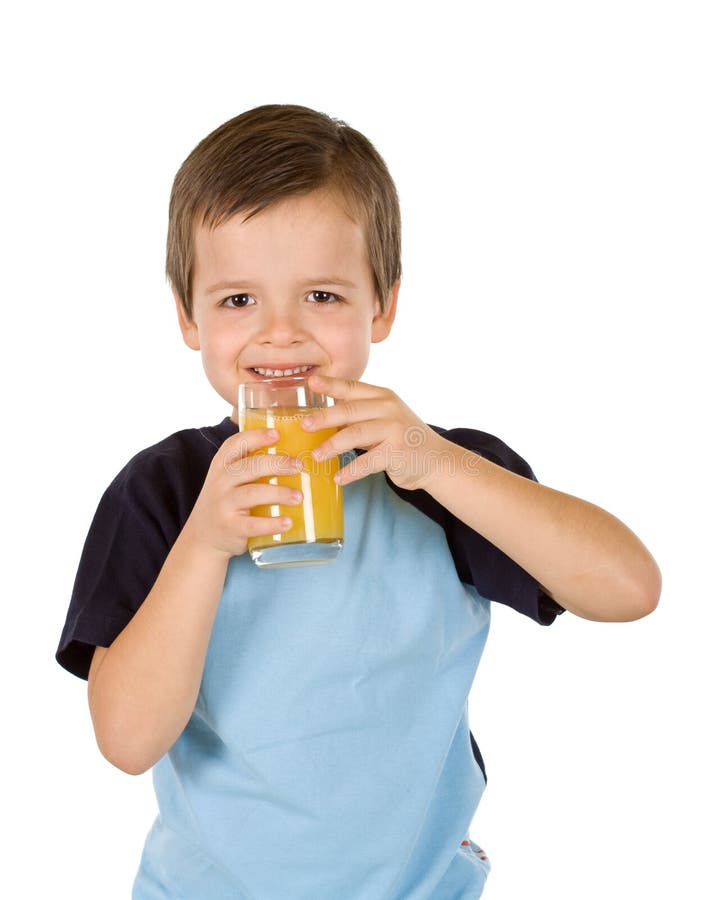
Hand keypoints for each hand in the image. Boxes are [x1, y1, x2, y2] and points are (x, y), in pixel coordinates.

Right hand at [183, 428, 304, 558]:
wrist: (203, 536)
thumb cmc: (225, 501)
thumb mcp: (228, 479)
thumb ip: (250, 466)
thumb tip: (292, 455)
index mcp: (222, 465)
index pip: (236, 444)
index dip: (256, 436)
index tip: (278, 434)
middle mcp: (221, 482)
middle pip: (250, 467)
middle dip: (277, 463)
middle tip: (299, 465)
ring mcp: (224, 505)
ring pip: (253, 493)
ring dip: (279, 493)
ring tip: (299, 496)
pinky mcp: (230, 527)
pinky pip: (253, 524)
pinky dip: (272, 523)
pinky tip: (288, 522)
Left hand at [301, 374, 445, 490]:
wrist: (437, 460)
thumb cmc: (403, 439)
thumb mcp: (384, 419)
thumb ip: (359, 417)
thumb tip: (322, 419)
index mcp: (383, 396)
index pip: (352, 387)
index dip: (330, 384)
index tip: (310, 382)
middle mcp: (389, 408)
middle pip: (349, 410)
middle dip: (323, 418)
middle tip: (304, 426)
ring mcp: (394, 429)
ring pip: (354, 434)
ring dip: (332, 446)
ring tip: (316, 457)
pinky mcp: (396, 452)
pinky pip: (366, 462)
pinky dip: (350, 471)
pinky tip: (338, 478)